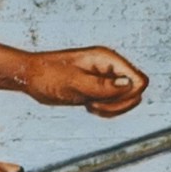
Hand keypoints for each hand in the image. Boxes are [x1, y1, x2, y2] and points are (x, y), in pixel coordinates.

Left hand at [24, 46, 148, 114]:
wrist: (31, 77)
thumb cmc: (48, 75)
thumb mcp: (74, 82)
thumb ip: (103, 86)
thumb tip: (130, 85)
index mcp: (108, 59)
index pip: (139, 80)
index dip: (128, 95)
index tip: (103, 97)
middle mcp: (110, 67)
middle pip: (136, 92)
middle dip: (118, 104)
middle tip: (93, 103)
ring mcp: (106, 79)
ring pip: (127, 101)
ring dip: (111, 109)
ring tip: (90, 104)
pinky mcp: (100, 90)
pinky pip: (115, 106)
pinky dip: (106, 112)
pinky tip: (89, 106)